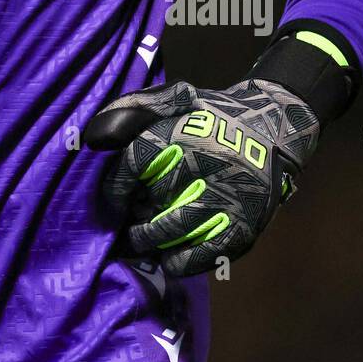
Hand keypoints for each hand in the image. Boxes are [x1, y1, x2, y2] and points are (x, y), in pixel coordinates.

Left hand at [82, 77, 319, 276]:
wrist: (269, 127)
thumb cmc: (209, 116)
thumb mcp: (172, 99)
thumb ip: (131, 110)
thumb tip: (93, 139)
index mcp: (177, 134)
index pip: (131, 166)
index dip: (116, 188)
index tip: (113, 200)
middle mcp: (198, 165)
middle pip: (148, 204)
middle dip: (132, 219)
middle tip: (126, 225)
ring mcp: (221, 198)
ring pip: (170, 232)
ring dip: (149, 241)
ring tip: (141, 243)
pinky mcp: (242, 224)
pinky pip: (203, 254)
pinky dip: (181, 262)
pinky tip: (170, 259)